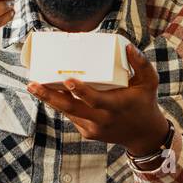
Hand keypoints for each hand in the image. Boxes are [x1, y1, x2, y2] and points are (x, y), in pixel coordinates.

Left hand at [26, 42, 168, 154]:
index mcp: (116, 106)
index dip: (81, 91)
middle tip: (32, 84)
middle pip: (71, 109)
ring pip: (67, 112)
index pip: (95, 100)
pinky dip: (62, 104)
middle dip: (50, 96)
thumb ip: (141, 64)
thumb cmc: (145, 102)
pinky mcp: (87, 133)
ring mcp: (93, 128)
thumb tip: (127, 47)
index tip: (68, 80)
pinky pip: (72, 116)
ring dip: (50, 99)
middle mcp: (102, 120)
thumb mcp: (149, 82)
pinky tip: (50, 92)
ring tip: (34, 86)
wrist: (143, 135)